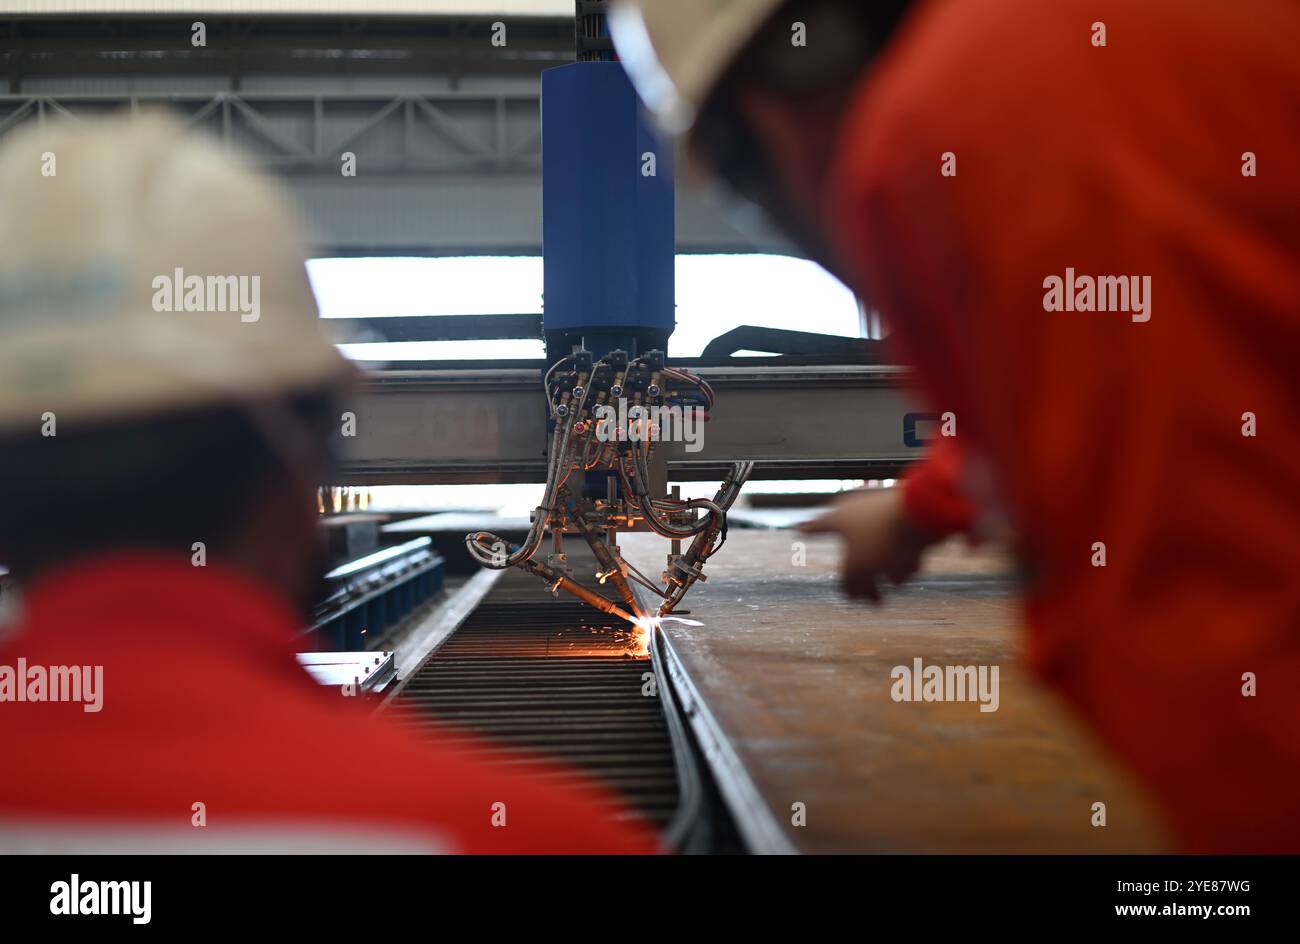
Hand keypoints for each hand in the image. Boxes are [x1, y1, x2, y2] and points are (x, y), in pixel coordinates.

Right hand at [797, 488, 935, 601]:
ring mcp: (883, 517)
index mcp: (840, 517)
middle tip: (874, 601)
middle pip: (855, 554)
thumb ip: (849, 584)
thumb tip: (850, 594)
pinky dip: (905, 559)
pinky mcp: (906, 521)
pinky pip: (900, 546)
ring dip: (890, 571)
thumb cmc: (883, 538)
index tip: (798, 529)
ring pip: (880, 553)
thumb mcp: (858, 569)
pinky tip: (913, 563)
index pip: (817, 526)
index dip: (807, 531)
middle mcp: (859, 514)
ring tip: (899, 577)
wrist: (923, 515)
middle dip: (867, 579)